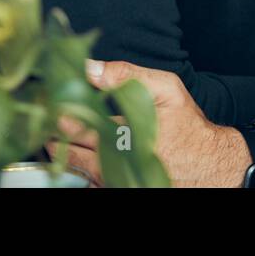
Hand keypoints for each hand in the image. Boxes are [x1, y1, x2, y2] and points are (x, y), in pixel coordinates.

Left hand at [53, 60, 254, 186]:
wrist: (209, 164)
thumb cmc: (187, 125)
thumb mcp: (166, 89)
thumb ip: (127, 76)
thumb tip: (90, 68)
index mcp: (125, 134)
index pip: (78, 124)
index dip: (59, 110)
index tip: (49, 98)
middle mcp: (117, 161)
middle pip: (71, 149)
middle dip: (55, 130)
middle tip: (45, 115)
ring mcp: (116, 179)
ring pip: (75, 168)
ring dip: (62, 151)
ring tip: (53, 135)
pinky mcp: (120, 187)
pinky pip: (89, 182)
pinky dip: (78, 168)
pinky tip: (74, 155)